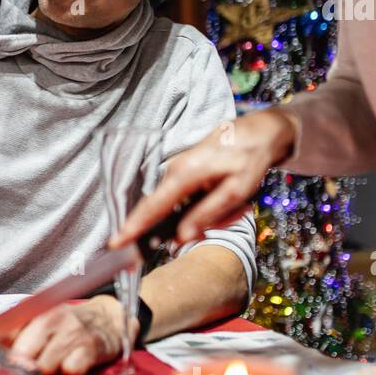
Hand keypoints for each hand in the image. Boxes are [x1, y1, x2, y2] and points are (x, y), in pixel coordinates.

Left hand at [11, 296, 126, 374]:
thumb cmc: (67, 325)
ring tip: (55, 362)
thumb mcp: (38, 322)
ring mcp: (71, 332)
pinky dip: (69, 372)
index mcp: (33, 310)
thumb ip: (12, 336)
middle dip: (21, 367)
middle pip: (20, 354)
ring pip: (43, 367)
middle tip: (29, 367)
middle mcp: (50, 318)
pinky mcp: (89, 348)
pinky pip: (69, 371)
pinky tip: (72, 363)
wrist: (109, 320)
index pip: (1, 331)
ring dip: (47, 372)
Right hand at [108, 109, 295, 248]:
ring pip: (179, 206)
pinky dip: (203, 206)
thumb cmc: (249, 158)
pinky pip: (186, 198)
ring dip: (202, 215)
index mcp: (184, 174)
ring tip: (236, 207)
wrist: (259, 131)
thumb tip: (182, 235)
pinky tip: (228, 200)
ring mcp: (178, 170)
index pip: (152, 206)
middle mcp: (175, 170)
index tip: (115, 243)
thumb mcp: (236, 190)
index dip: (133, 227)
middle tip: (213, 226)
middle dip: (178, 227)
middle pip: (163, 209)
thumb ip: (207, 213)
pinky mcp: (185, 172)